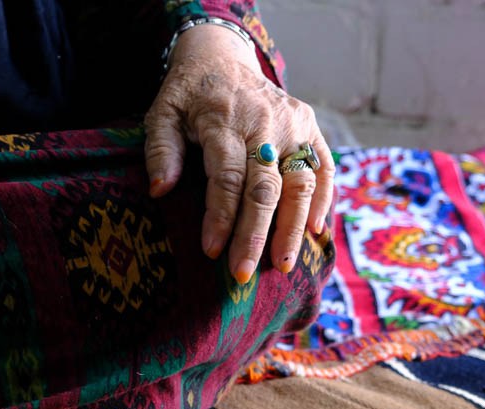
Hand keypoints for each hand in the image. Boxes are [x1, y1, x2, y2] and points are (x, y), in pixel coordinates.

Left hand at [144, 23, 333, 283]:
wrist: (223, 58)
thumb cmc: (188, 96)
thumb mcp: (162, 113)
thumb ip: (160, 149)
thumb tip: (161, 190)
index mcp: (223, 120)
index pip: (226, 176)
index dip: (220, 217)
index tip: (210, 252)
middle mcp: (264, 123)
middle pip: (265, 187)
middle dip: (254, 235)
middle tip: (243, 274)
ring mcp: (292, 125)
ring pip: (300, 182)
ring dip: (293, 227)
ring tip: (283, 266)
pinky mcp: (310, 127)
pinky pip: (323, 168)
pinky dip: (323, 201)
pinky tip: (314, 232)